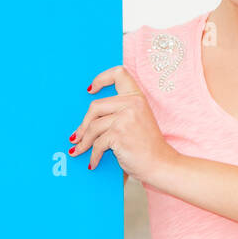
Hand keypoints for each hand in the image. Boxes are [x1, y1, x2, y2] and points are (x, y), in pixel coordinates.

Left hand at [70, 65, 176, 183]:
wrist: (160, 164)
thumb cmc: (148, 146)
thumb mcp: (138, 120)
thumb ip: (120, 112)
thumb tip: (89, 118)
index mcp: (137, 97)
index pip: (119, 74)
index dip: (101, 79)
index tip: (91, 90)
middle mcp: (132, 103)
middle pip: (95, 106)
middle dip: (83, 124)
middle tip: (77, 136)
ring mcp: (125, 118)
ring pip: (93, 126)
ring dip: (84, 141)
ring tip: (80, 150)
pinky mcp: (119, 134)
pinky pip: (97, 144)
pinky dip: (93, 155)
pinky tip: (93, 162)